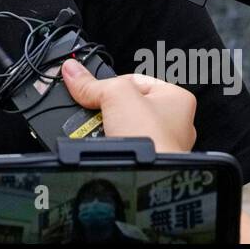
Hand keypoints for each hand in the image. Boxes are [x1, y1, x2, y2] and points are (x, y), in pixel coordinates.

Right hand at [61, 60, 196, 152]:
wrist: (147, 176)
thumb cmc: (150, 136)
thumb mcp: (115, 95)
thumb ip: (93, 82)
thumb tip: (73, 72)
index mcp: (176, 98)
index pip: (136, 80)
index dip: (112, 83)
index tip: (94, 88)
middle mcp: (173, 122)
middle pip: (127, 104)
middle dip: (108, 108)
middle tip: (96, 110)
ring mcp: (160, 144)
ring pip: (123, 126)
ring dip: (107, 126)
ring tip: (99, 128)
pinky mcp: (146, 162)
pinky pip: (123, 146)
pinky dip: (109, 144)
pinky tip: (102, 143)